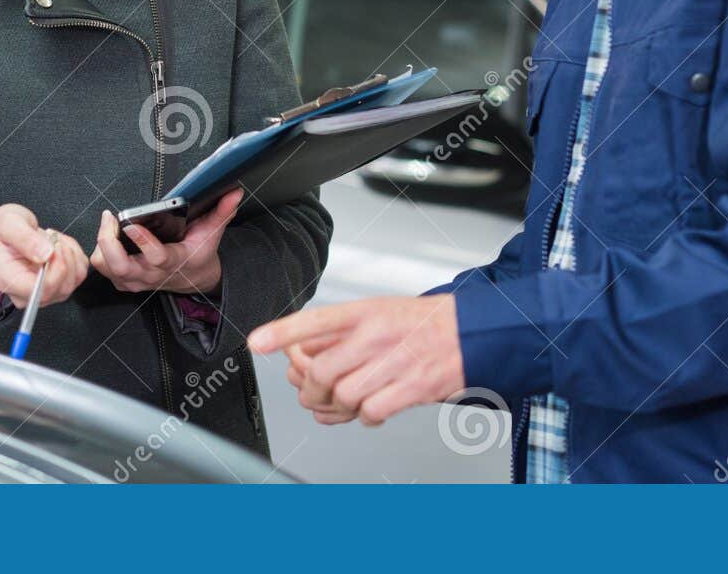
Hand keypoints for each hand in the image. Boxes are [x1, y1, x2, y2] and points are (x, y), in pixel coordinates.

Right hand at [0, 203, 89, 307]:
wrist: (2, 234)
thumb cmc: (2, 231)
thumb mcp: (8, 224)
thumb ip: (25, 239)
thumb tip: (46, 255)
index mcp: (11, 281)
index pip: (42, 291)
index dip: (57, 270)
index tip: (54, 246)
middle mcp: (27, 292)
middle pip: (61, 289)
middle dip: (66, 259)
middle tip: (53, 238)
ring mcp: (44, 290)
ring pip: (74, 281)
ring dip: (72, 255)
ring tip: (54, 239)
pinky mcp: (58, 282)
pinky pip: (79, 273)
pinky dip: (76, 254)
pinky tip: (61, 243)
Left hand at [91, 187, 241, 294]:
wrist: (193, 278)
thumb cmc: (199, 253)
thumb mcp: (213, 233)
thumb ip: (222, 212)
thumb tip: (234, 192)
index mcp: (174, 261)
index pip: (156, 257)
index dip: (142, 241)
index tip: (132, 223)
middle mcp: (152, 275)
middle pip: (121, 266)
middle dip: (108, 242)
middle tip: (110, 218)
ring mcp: (136, 280)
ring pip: (108, 269)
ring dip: (102, 246)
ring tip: (107, 223)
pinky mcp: (124, 281)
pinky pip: (104, 269)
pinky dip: (100, 252)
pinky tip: (106, 235)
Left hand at [248, 295, 464, 425]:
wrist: (470, 332)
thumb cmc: (420, 323)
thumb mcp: (376, 312)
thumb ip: (337, 332)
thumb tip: (298, 353)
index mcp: (366, 311)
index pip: (316, 319)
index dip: (283, 331)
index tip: (257, 341)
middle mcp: (378, 334)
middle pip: (322, 370)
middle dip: (309, 389)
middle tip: (310, 392)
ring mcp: (396, 361)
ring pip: (344, 395)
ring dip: (336, 406)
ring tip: (343, 401)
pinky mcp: (413, 388)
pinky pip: (371, 412)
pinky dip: (364, 417)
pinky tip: (370, 408)